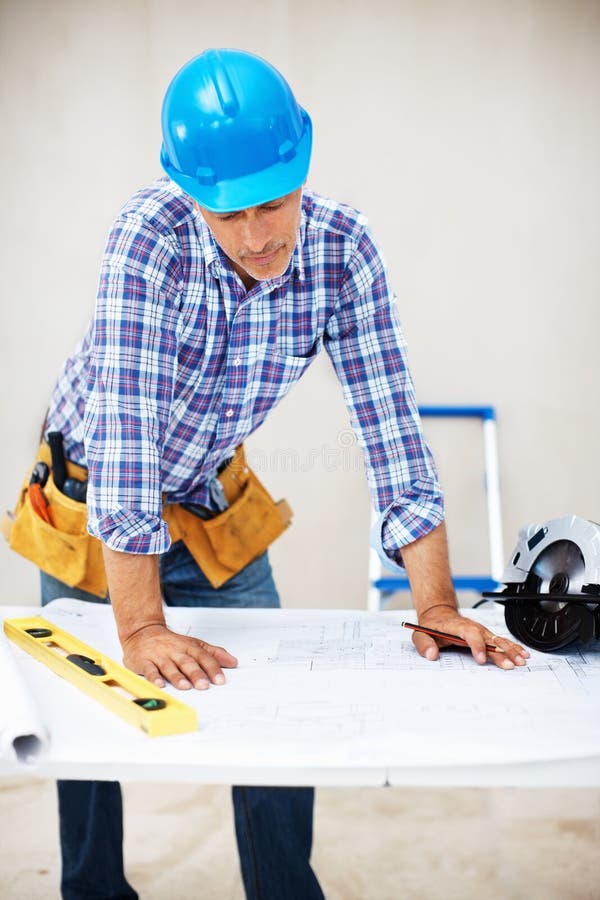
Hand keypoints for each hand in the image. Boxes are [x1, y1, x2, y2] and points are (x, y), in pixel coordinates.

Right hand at [122, 624, 237, 690]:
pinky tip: (159, 685)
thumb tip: (233, 662)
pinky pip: (149, 669)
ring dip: (177, 677)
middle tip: (204, 685)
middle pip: (187, 662)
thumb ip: (213, 653)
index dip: (212, 668)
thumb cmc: (171, 642)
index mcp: (188, 647)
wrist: (143, 631)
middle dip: (196, 674)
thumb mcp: (194, 644)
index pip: (203, 657)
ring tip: (185, 686)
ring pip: (169, 667)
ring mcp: (160, 656)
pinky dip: (154, 678)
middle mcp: (175, 651)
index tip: (220, 679)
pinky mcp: (144, 661)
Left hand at [412, 605, 529, 669]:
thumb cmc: (431, 627)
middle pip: (488, 638)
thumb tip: (432, 654)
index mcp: (456, 626)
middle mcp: (472, 627)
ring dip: (510, 650)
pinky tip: (523, 654)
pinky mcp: (485, 635)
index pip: (469, 633)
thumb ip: (423, 644)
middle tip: (510, 665)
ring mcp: (480, 631)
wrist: (438, 615)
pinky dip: (512, 647)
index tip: (481, 659)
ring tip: (521, 661)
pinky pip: (501, 640)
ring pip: (498, 639)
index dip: (476, 646)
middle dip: (500, 651)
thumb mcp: (420, 634)